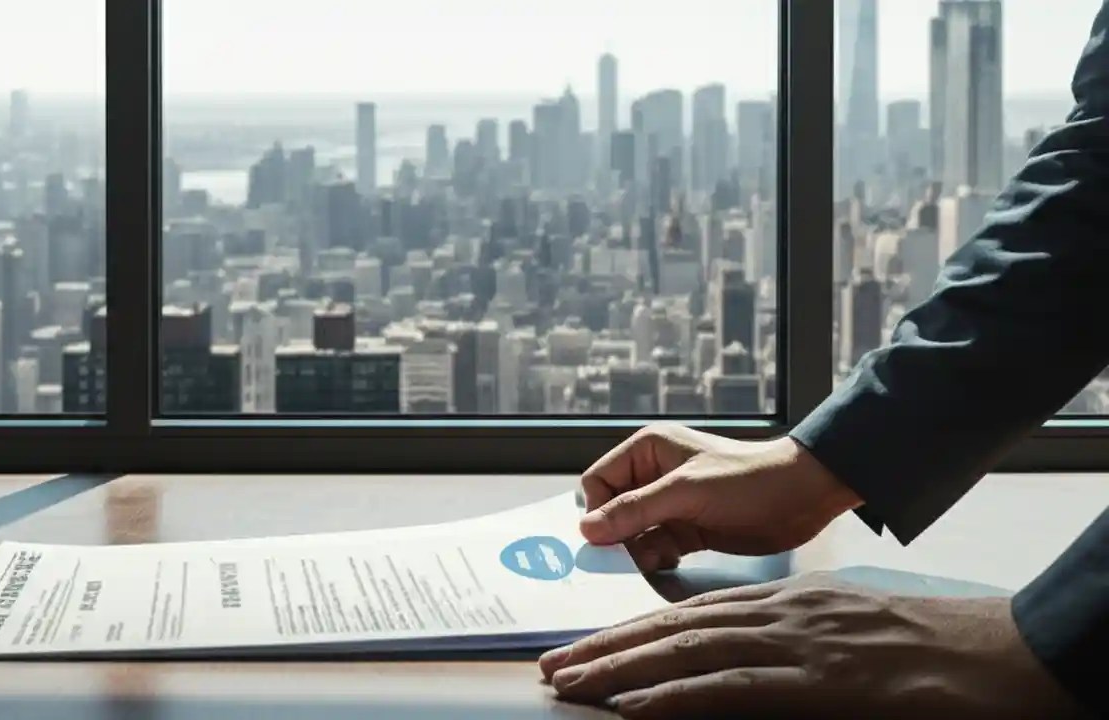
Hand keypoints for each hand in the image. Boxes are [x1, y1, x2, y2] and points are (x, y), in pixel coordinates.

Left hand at [539, 575, 1090, 719]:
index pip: (689, 612)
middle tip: (552, 666)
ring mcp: (795, 644)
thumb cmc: (926, 648)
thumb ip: (791, 640)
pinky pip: (731, 687)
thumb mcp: (846, 631)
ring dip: (620, 670)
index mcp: (785, 601)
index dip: (633, 630)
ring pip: (687, 651)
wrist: (996, 653)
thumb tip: (737, 664)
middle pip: (672, 626)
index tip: (589, 646)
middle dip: (606, 647)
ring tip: (570, 684)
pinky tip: (635, 706)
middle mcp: (778, 613)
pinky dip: (676, 696)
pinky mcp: (816, 681)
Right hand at [580, 425, 861, 570]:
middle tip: (622, 561)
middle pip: (611, 511)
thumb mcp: (686, 492)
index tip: (606, 540)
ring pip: (631, 534)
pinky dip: (654, 561)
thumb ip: (635, 510)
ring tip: (649, 564)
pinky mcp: (686, 530)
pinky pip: (654, 548)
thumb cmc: (747, 481)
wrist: (803, 497)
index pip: (597, 482)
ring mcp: (670, 505)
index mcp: (646, 450)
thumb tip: (586, 530)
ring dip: (635, 552)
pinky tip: (666, 566)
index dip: (598, 511)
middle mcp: (652, 475)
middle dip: (615, 536)